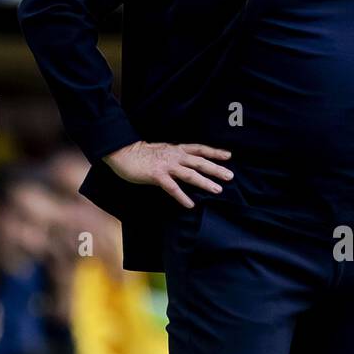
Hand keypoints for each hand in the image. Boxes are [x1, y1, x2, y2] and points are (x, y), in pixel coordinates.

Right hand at [104, 142, 232, 209]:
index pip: (199, 149)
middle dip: (216, 169)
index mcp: (176, 149)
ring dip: (205, 182)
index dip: (214, 152)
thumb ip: (176, 156)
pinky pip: (172, 188)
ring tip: (217, 190)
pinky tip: (190, 204)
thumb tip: (188, 162)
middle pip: (200, 162)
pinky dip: (182, 197)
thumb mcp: (163, 151)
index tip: (228, 156)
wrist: (123, 153)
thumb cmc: (142, 154)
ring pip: (190, 174)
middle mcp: (175, 156)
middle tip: (230, 176)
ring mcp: (166, 166)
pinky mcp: (157, 175)